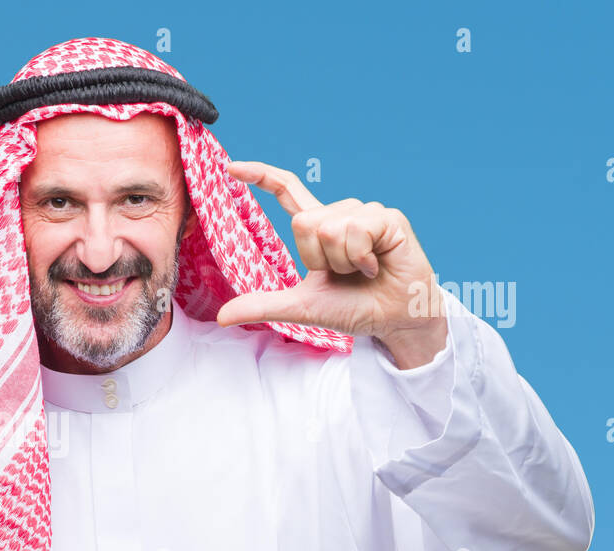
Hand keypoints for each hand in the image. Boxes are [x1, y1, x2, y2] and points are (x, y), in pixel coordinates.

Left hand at [216, 160, 447, 368]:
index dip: (261, 177)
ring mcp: (366, 213)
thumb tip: (221, 317)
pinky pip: (356, 230)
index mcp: (319, 227)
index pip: (287, 191)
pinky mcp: (389, 218)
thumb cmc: (353, 308)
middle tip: (343, 273)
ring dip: (342, 261)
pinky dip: (360, 257)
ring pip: (329, 228)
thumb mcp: (301, 308)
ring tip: (362, 270)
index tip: (231, 167)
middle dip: (318, 258)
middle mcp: (341, 214)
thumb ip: (263, 306)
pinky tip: (376, 265)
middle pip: (304, 222)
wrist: (392, 320)